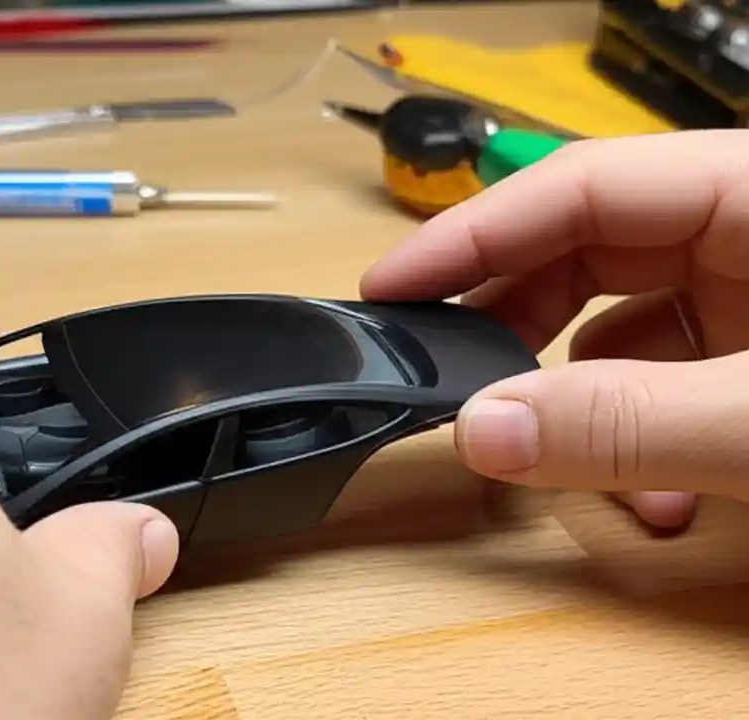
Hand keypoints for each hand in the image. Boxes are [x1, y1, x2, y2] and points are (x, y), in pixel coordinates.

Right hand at [359, 130, 748, 531]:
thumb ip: (628, 423)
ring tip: (556, 464)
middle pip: (593, 252)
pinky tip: (654, 500)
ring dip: (586, 403)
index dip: (472, 235)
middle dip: (514, 326)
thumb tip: (481, 432)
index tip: (387, 290)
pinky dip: (647, 437)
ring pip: (632, 326)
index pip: (578, 185)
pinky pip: (680, 379)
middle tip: (440, 375)